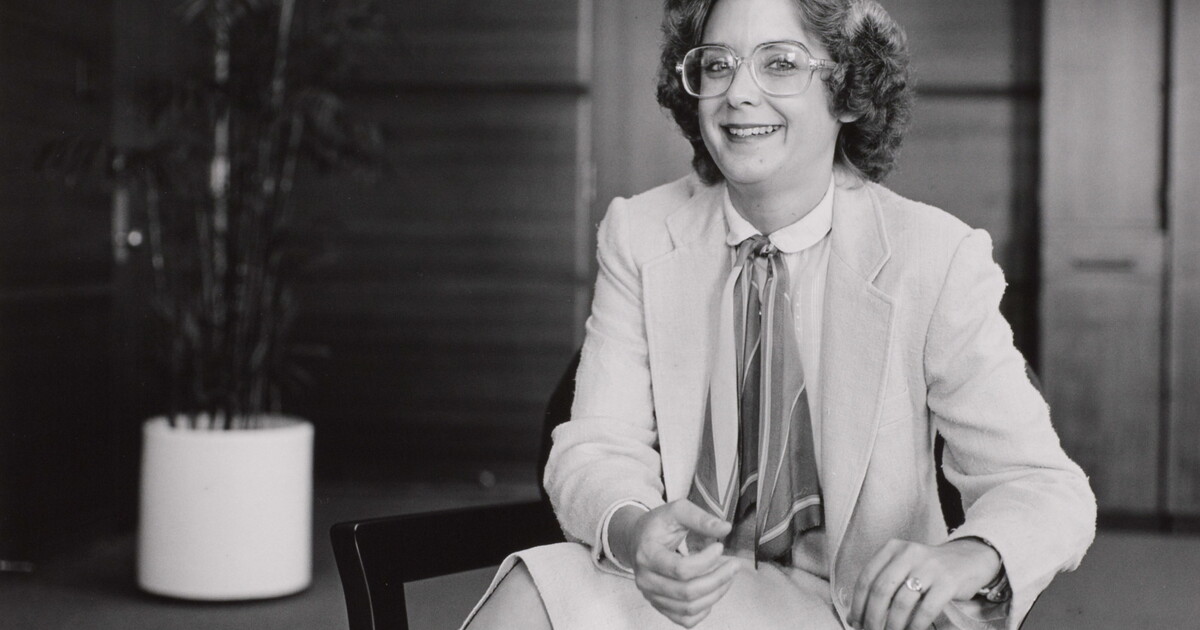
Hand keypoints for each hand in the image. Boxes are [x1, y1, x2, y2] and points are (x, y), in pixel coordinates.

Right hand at [610, 499, 739, 627]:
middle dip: (718, 579)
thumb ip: (700, 518)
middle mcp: (646, 580)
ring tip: (728, 576)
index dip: (706, 562)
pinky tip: (713, 591)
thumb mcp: (677, 510)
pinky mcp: (660, 606)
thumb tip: (725, 528)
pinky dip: (704, 610)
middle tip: (734, 565)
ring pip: (688, 608)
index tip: (720, 547)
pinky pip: (685, 620)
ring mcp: (651, 596)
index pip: (680, 569)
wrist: (637, 540)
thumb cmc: (657, 525)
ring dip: (716, 594)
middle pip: (687, 592)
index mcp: (647, 555)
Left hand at [848, 538, 1001, 629]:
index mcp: (892, 548)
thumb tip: (856, 615)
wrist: (969, 559)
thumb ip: (883, 584)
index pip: (867, 578)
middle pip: (880, 590)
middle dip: (872, 617)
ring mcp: (929, 567)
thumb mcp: (904, 566)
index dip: (858, 603)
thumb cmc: (929, 569)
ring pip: (901, 602)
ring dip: (892, 625)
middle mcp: (909, 553)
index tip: (855, 621)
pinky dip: (915, 625)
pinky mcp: (948, 582)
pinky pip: (926, 609)